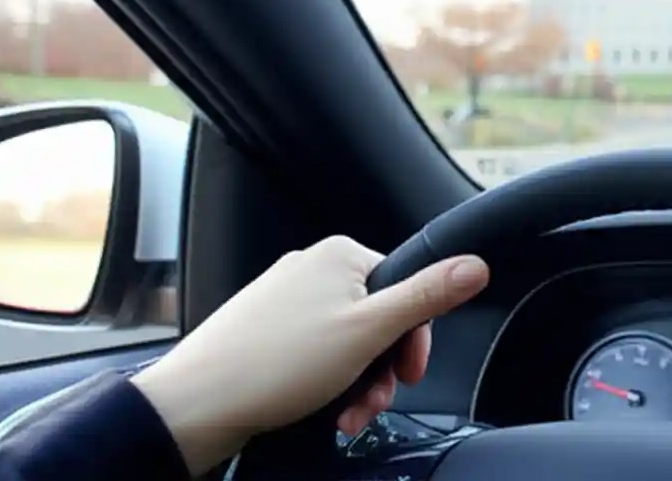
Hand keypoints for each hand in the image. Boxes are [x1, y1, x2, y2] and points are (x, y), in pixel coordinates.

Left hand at [132, 236, 489, 475]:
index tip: (408, 375)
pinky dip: (326, 382)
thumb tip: (476, 264)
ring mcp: (283, 299)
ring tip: (344, 414)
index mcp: (339, 256)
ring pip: (347, 341)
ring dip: (357, 383)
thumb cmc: (276, 365)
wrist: (195, 405)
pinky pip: (314, 352)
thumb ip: (426, 296)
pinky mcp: (263, 330)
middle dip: (382, 369)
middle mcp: (310, 269)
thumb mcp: (368, 332)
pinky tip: (321, 408)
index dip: (413, 339)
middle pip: (376, 319)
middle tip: (372, 404)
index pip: (405, 288)